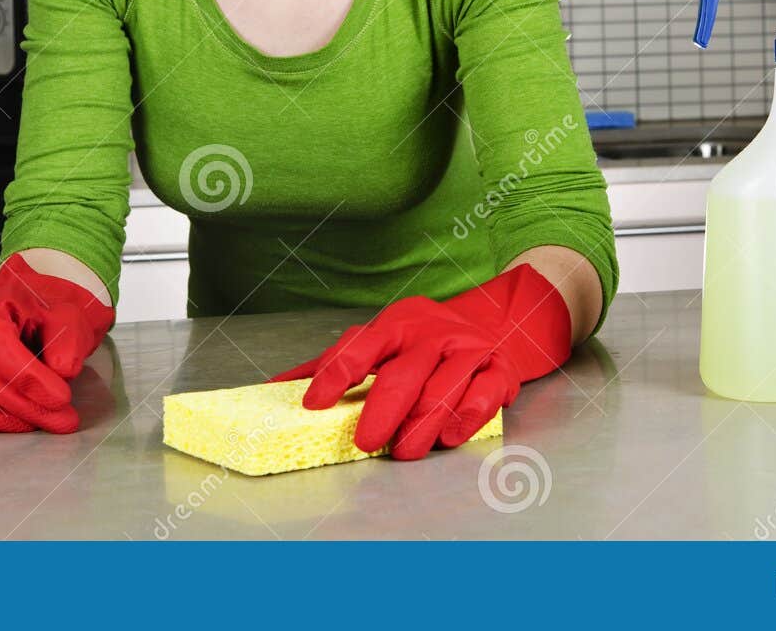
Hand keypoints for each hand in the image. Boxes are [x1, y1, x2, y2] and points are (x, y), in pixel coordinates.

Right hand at [0, 253, 114, 433]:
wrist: (31, 319)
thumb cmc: (44, 319)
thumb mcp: (68, 318)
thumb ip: (67, 340)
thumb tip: (62, 370)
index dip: (31, 378)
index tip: (60, 398)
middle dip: (30, 407)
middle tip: (62, 419)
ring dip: (6, 421)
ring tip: (37, 421)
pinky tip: (5, 425)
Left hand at [266, 262, 572, 459]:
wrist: (492, 325)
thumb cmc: (422, 343)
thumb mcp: (381, 341)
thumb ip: (334, 363)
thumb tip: (276, 387)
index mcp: (396, 324)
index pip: (360, 346)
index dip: (335, 374)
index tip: (313, 403)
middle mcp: (431, 334)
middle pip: (402, 375)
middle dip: (381, 412)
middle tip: (364, 442)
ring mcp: (468, 350)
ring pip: (442, 389)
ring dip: (421, 425)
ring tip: (404, 451)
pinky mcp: (498, 370)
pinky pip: (484, 395)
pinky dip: (465, 417)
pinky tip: (448, 436)